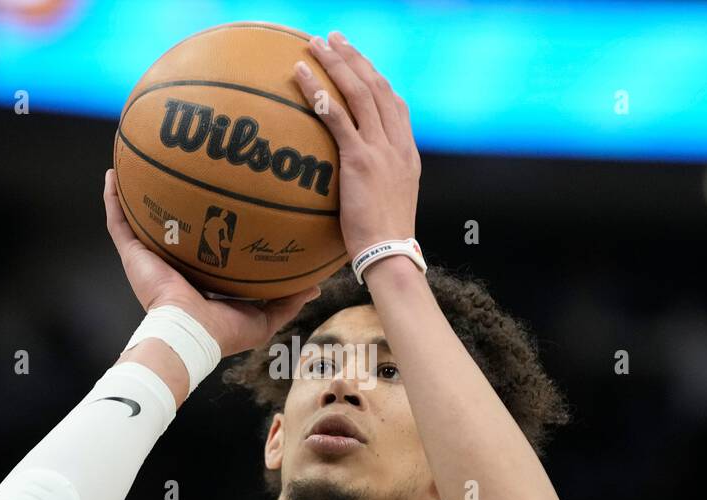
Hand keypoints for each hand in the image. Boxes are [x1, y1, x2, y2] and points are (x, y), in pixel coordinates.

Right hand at [103, 169, 319, 357]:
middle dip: (177, 197)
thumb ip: (288, 300)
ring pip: (140, 217)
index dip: (213, 219)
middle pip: (174, 223)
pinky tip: (111, 173)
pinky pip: (118, 221)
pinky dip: (112, 198)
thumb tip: (315, 285)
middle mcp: (173, 263)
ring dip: (138, 191)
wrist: (187, 335)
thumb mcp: (264, 317)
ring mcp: (149, 258)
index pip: (206, 242)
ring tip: (140, 160)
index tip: (227, 194)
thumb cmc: (222, 333)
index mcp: (200, 275)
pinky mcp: (132, 255)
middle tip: (188, 165)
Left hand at [292, 31, 420, 259]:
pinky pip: (336, 116)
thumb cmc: (383, 241)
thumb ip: (375, 185)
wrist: (390, 254)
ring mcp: (381, 150)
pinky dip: (317, 91)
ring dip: (337, 63)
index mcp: (407, 154)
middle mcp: (398, 145)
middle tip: (334, 39)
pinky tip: (299, 76)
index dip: (377, 79)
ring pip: (360, 93)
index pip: (395, 105)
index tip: (360, 64)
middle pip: (378, 88)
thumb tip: (354, 189)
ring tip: (316, 44)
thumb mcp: (386, 205)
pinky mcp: (361, 160)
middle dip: (355, 58)